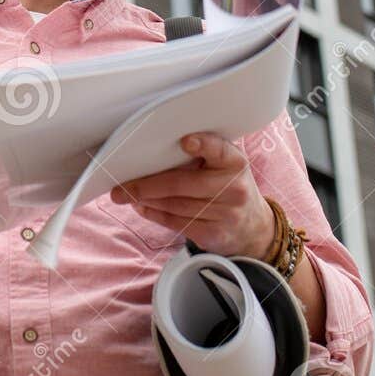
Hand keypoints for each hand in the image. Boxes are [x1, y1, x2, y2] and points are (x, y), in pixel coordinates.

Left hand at [109, 132, 274, 258]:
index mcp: (236, 163)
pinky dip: (155, 214)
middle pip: (182, 184)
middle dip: (147, 184)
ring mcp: (225, 214)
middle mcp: (233, 188)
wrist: (252, 227)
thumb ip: (204, 156)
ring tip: (127, 195)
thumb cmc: (229, 187)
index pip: (220, 150)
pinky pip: (176, 223)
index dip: (203, 145)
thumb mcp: (227, 166)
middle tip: (122, 185)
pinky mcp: (213, 234)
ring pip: (174, 205)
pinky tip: (142, 207)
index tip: (185, 141)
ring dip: (146, 200)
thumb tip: (157, 150)